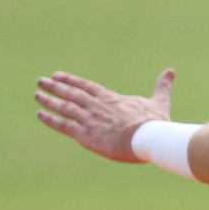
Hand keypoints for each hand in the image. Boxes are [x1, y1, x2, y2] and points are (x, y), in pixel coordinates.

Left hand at [35, 69, 173, 162]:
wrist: (148, 138)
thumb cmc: (155, 122)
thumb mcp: (159, 102)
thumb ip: (161, 87)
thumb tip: (171, 71)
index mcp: (111, 99)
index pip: (86, 86)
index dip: (71, 80)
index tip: (57, 75)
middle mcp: (97, 106)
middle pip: (71, 94)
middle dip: (55, 86)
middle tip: (41, 81)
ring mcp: (89, 119)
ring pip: (64, 107)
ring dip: (49, 100)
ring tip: (37, 94)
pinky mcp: (85, 135)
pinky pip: (63, 125)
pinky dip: (50, 119)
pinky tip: (40, 114)